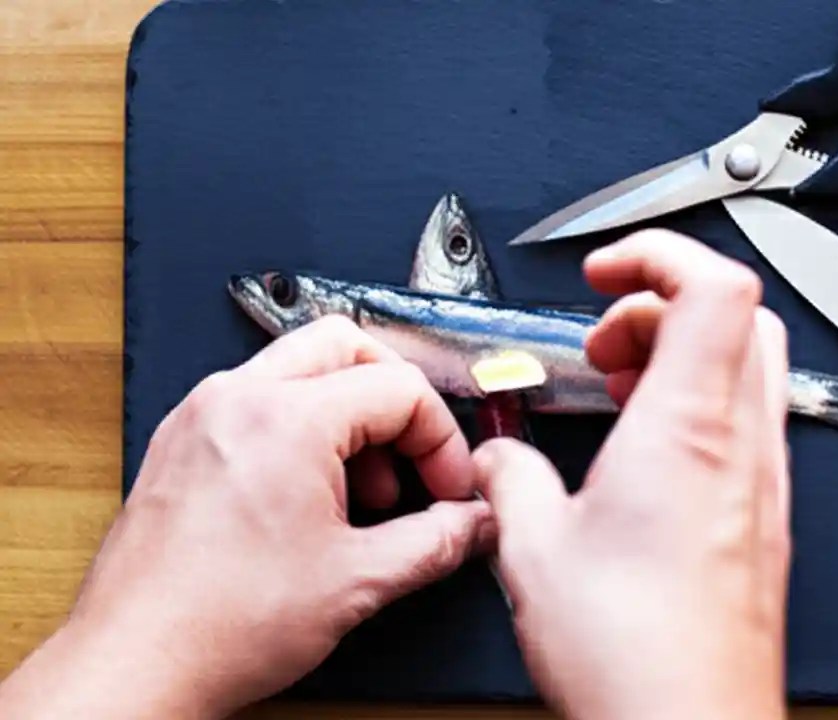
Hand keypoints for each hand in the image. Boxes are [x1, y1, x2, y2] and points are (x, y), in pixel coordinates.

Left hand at [0, 316, 492, 719]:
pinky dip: (301, 428)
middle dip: (396, 400)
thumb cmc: (221, 624)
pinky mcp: (182, 443)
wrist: (134, 665)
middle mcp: (237, 399)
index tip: (449, 488)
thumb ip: (437, 541)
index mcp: (286, 419)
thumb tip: (475, 524)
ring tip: (366, 490)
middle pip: (347, 347)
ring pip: (298, 368)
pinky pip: (257, 401)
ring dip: (349, 414)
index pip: (399, 388)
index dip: (442, 440)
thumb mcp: (359, 580)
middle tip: (415, 457)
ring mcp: (202, 416)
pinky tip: (315, 497)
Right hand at [475, 230, 791, 719]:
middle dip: (663, 302)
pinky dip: (698, 409)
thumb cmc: (635, 658)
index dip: (658, 252)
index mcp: (689, 429)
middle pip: (737, 313)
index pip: (714, 283)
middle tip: (605, 341)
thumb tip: (498, 460)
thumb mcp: (535, 551)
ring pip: (747, 366)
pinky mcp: (762, 522)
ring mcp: (762, 485)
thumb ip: (510, 482)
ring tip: (617, 392)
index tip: (605, 272)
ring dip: (682, 355)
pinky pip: (745, 426)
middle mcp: (741, 447)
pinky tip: (642, 457)